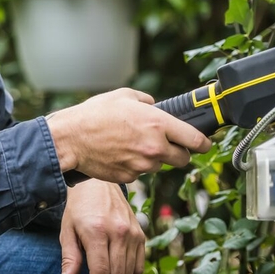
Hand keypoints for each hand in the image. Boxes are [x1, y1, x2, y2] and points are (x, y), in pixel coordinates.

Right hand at [46, 88, 212, 182]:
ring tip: (132, 145)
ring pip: (159, 166)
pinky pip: (139, 173)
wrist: (70, 139)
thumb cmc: (94, 115)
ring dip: (153, 159)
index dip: (203, 143)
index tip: (204, 143)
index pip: (195, 140)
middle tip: (165, 144)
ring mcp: (142, 165)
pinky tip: (119, 154)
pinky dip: (134, 166)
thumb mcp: (123, 96)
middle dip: (178, 153)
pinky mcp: (129, 178)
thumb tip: (154, 104)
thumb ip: (145, 100)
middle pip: (182, 159)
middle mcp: (155, 147)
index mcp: (158, 124)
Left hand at [56, 179, 145, 273]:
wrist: (98, 184)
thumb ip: (69, 259)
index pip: (100, 271)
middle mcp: (118, 232)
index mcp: (96, 231)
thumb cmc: (78, 209)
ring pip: (129, 273)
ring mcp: (132, 233)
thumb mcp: (67, 231)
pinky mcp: (140, 234)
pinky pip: (139, 265)